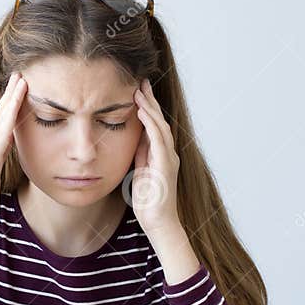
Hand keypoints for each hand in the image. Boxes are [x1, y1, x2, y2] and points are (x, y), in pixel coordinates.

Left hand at [131, 78, 180, 235]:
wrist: (159, 223)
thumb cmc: (149, 202)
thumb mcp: (141, 171)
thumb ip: (141, 154)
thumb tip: (136, 137)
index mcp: (161, 154)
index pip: (154, 125)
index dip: (147, 107)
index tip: (137, 90)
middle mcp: (168, 153)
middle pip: (159, 121)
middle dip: (150, 100)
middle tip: (140, 81)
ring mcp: (169, 159)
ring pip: (160, 126)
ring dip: (149, 107)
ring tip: (139, 91)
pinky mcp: (165, 166)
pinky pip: (158, 140)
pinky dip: (150, 124)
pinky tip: (142, 111)